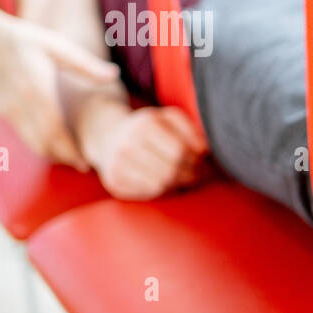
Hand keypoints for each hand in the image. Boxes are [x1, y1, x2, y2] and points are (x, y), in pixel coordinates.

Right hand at [0, 4, 120, 169]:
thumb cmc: (23, 39)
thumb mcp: (56, 46)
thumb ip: (85, 65)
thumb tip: (114, 74)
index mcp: (36, 91)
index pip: (54, 132)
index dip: (70, 152)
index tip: (86, 164)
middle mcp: (20, 106)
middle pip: (43, 144)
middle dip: (64, 158)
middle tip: (84, 165)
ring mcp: (9, 110)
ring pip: (31, 143)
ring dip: (52, 154)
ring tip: (72, 157)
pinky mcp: (3, 111)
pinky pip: (23, 136)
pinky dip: (40, 145)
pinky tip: (54, 143)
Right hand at [81, 104, 208, 200]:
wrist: (109, 136)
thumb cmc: (149, 128)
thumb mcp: (170, 118)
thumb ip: (191, 130)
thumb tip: (204, 150)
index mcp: (145, 124)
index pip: (180, 151)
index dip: (196, 159)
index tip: (200, 160)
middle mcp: (127, 144)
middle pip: (171, 170)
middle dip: (190, 174)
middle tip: (196, 172)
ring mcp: (118, 165)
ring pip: (161, 185)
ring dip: (179, 184)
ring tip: (183, 177)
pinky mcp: (114, 182)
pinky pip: (148, 193)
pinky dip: (164, 190)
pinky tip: (167, 182)